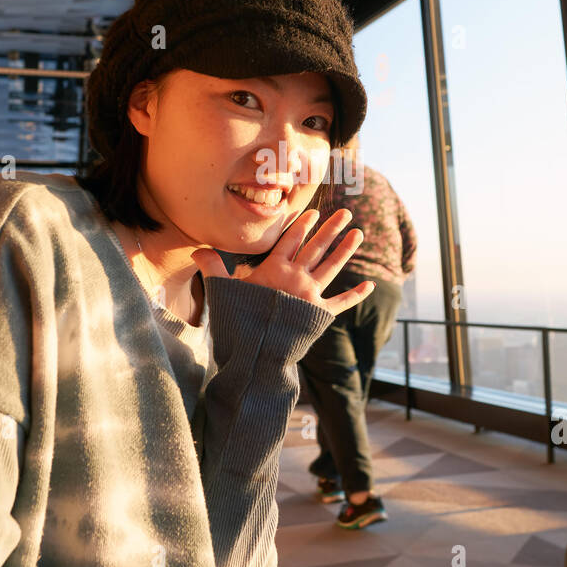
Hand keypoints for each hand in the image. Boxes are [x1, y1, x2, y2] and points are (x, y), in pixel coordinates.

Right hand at [191, 209, 373, 315]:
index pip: (291, 240)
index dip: (302, 224)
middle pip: (316, 247)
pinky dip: (356, 294)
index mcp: (274, 269)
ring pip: (332, 266)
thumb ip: (212, 267)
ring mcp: (311, 296)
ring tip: (359, 233)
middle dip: (331, 228)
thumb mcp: (221, 291)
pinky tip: (370, 284)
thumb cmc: (236, 321)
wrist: (255, 354)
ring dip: (346, 249)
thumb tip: (197, 250)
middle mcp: (296, 278)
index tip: (314, 212)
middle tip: (346, 212)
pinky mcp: (320, 316)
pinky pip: (342, 302)